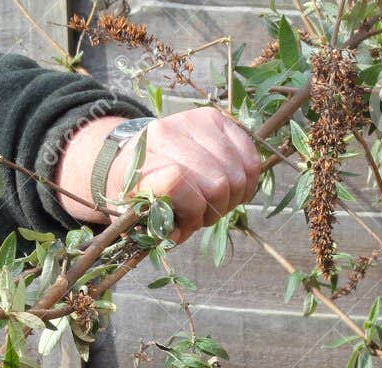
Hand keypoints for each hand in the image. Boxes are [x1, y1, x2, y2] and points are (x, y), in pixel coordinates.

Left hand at [56, 109, 263, 243]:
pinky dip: (249, 179)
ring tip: (217, 202)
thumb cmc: (137, 190)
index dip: (192, 212)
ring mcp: (194, 122)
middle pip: (218, 184)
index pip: (179, 183)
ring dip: (234, 197)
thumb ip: (159, 228)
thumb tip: (178, 234)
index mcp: (143, 163)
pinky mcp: (216, 117)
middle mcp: (167, 135)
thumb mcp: (136, 214)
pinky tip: (235, 189)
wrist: (131, 153)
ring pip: (238, 173)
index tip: (185, 225)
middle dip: (216, 210)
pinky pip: (250, 155)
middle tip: (204, 215)